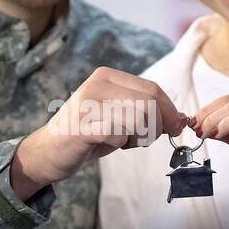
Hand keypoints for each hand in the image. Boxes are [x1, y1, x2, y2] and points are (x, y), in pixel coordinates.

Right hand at [11, 66, 185, 198]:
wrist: (47, 152)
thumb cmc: (88, 134)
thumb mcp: (118, 116)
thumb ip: (145, 111)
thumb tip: (180, 118)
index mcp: (107, 76)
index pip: (153, 89)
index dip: (170, 111)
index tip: (174, 128)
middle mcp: (97, 85)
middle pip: (150, 102)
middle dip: (158, 126)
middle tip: (146, 139)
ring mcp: (87, 105)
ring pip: (139, 117)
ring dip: (140, 137)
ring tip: (124, 141)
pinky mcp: (81, 128)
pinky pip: (119, 134)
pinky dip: (122, 143)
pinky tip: (110, 144)